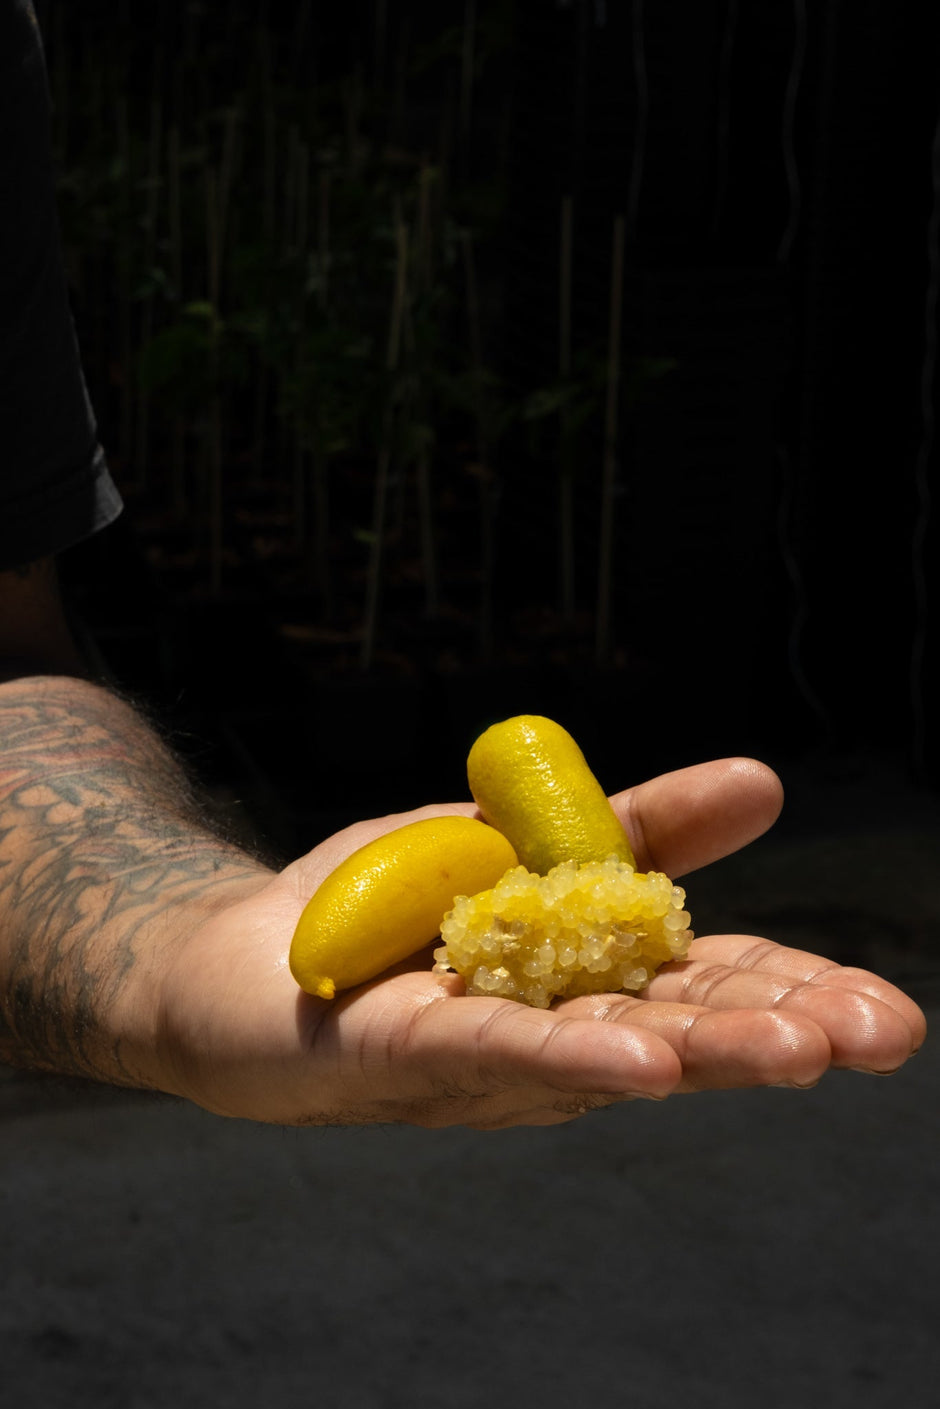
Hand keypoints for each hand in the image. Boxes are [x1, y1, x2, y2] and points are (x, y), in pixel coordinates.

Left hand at [156, 758, 925, 1127]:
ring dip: (704, 1052)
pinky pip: (496, 1051)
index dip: (792, 994)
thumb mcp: (529, 844)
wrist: (234, 944)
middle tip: (882, 1036)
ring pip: (606, 1049)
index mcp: (589, 980)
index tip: (884, 1012)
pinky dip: (570, 1058)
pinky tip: (646, 1068)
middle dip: (779, 1032)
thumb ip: (639, 829)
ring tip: (803, 1052)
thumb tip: (767, 783)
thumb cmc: (390, 906)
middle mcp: (553, 1031)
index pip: (707, 987)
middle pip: (676, 1030)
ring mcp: (485, 1052)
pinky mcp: (406, 1050)